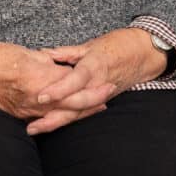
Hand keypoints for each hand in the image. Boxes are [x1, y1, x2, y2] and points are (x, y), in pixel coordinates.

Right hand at [0, 35, 110, 126]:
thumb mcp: (25, 53)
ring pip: (60, 115)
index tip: (106, 80)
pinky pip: (44, 119)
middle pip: (70, 104)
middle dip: (92, 101)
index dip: (91, 84)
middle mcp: (33, 98)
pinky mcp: (18, 114)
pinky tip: (68, 117)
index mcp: (37, 78)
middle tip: (108, 94)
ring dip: (80, 112)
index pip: (72, 84)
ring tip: (97, 107)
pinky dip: (60, 118)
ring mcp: (25, 109)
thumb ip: (47, 62)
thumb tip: (63, 68)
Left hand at [30, 28, 167, 133]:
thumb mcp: (91, 46)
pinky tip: (49, 124)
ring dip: (56, 122)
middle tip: (31, 125)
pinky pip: (83, 112)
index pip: (75, 80)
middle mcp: (98, 85)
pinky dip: (67, 119)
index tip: (40, 97)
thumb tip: (44, 53)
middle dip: (53, 117)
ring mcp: (101, 96)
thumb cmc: (116, 46)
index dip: (58, 90)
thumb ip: (67, 52)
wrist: (143, 55)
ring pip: (78, 113)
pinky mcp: (101, 101)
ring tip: (35, 129)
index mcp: (94, 67)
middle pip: (74, 105)